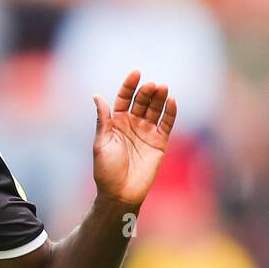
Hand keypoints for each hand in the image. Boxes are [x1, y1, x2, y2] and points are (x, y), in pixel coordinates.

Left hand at [92, 71, 176, 207]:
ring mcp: (147, 132)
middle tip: (151, 86)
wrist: (120, 194)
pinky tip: (171, 101)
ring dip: (159, 98)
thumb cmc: (106, 171)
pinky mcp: (160, 142)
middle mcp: (132, 124)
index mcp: (116, 123)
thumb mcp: (101, 143)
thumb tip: (97, 95)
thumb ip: (103, 120)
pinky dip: (170, 112)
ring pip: (155, 109)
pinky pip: (167, 123)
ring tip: (162, 88)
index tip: (136, 73)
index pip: (124, 98)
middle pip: (141, 101)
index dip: (129, 85)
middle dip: (146, 91)